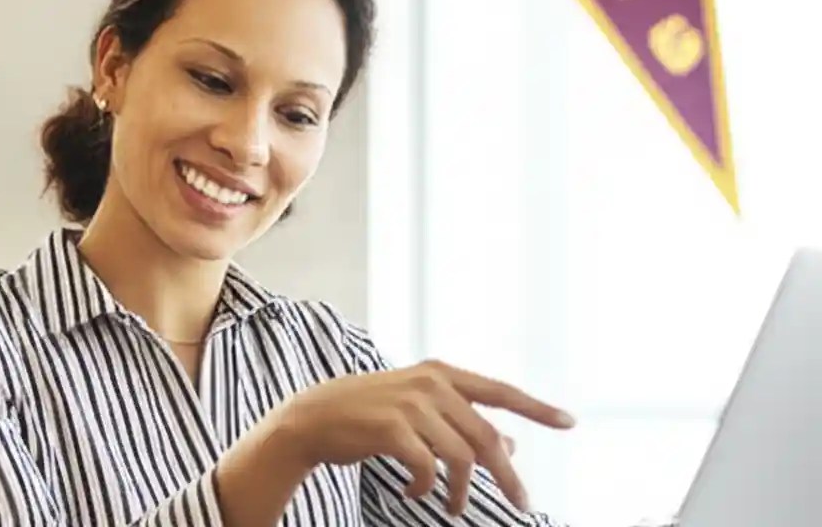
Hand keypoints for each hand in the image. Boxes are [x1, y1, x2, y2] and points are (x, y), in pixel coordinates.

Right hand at [271, 359, 574, 515]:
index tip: (570, 422)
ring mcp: (411, 403)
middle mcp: (430, 383)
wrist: (312, 417)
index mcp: (441, 373)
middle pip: (486, 437)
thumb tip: (510, 446)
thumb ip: (461, 422)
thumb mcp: (418, 410)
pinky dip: (426, 488)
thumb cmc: (368, 414)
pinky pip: (427, 468)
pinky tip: (413, 493)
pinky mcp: (391, 427)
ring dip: (460, 491)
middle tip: (522, 504)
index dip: (537, 408)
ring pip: (460, 457)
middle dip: (507, 476)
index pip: (500, 391)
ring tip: (451, 507)